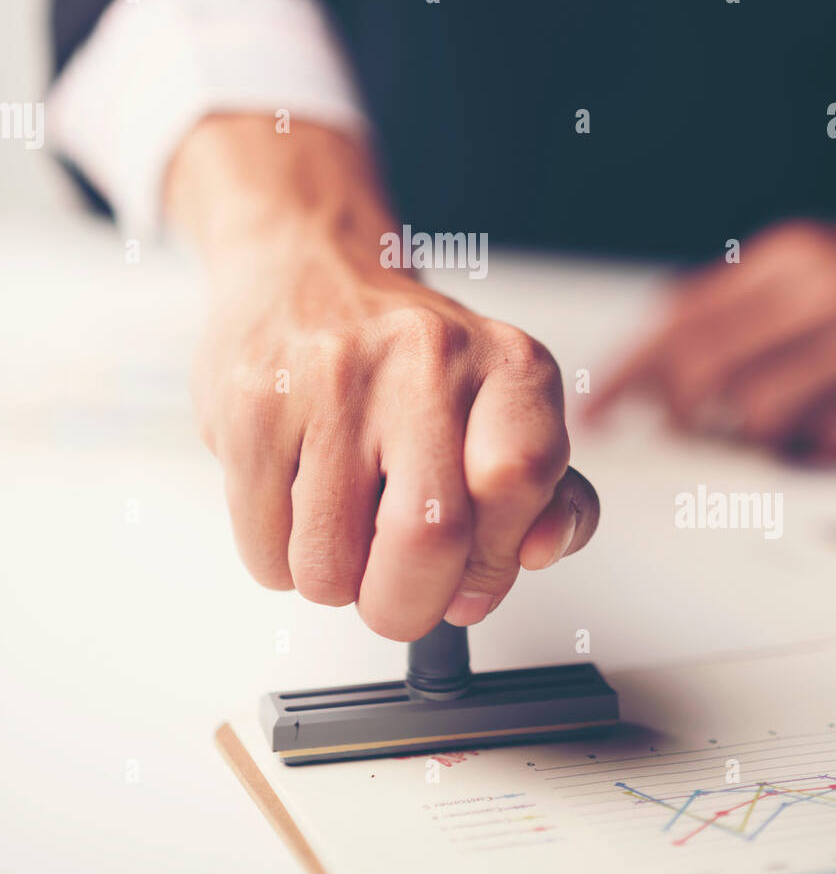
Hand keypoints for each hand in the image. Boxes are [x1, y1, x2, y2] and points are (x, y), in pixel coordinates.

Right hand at [170, 117, 598, 639]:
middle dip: (405, 605)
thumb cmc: (409, 360)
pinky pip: (265, 546)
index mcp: (507, 362)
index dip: (496, 558)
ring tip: (339, 539)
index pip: (522, 477)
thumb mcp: (500, 407)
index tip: (472, 581)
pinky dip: (279, 562)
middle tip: (395, 600)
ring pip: (332, 562)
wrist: (306, 268)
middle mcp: (427, 356)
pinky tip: (295, 511)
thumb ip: (544, 491)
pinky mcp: (254, 402)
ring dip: (334, 585)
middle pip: (430, 537)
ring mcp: (334, 375)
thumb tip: (538, 551)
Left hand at [587, 221, 835, 463]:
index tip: (599, 413)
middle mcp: (831, 285)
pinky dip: (813, 448)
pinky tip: (829, 427)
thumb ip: (738, 307)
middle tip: (690, 428)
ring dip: (756, 436)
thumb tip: (652, 372)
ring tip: (779, 423)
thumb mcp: (812, 271)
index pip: (682, 317)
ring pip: (762, 416)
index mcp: (794, 253)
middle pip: (709, 371)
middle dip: (686, 414)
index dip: (631, 371)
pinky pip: (825, 443)